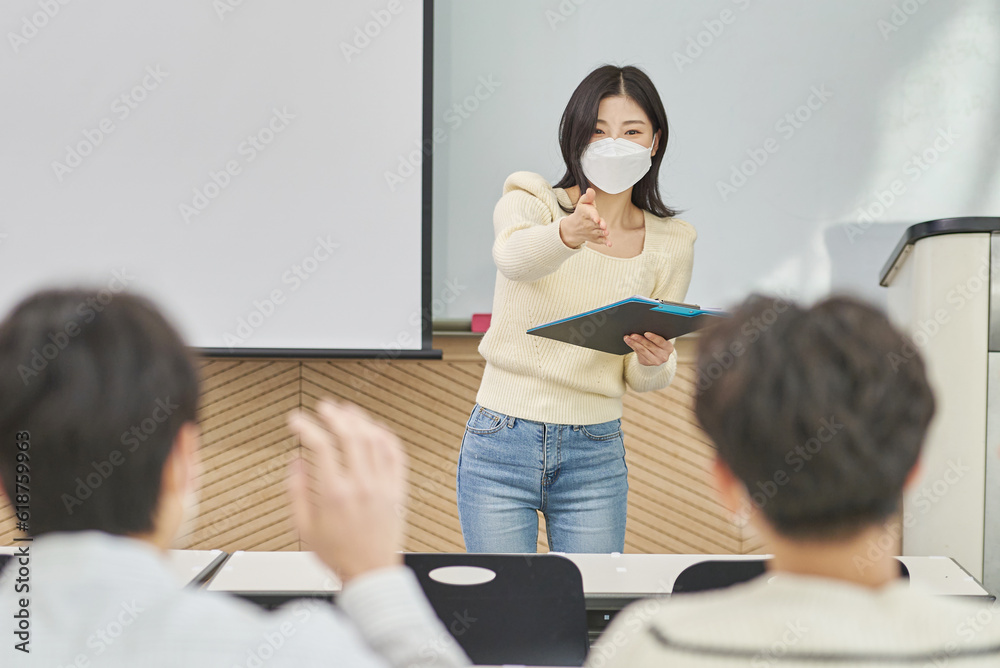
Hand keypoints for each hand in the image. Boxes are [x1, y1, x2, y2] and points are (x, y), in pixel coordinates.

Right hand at [286, 400, 406, 582]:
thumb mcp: (304, 527)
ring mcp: (382, 487)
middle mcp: (361, 486)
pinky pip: (396, 454)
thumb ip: (297, 491)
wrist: (370, 573)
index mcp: (334, 495)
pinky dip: (386, 436)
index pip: (320, 446)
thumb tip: (296, 460)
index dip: (306, 427)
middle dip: (334, 414)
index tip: (296, 420)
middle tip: (324, 407)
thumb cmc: (337, 554)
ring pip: (374, 440)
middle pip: (350, 435)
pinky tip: (375, 428)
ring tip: (347, 411)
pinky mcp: (398, 490)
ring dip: (360, 420)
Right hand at [560, 187, 610, 247]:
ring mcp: (591, 232)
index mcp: (585, 213)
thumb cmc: (582, 213)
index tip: (596, 219)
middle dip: (600, 225)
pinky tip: (609, 244)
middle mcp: (587, 224)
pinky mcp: (595, 238)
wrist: (573, 229)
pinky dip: (605, 243)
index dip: (594, 216)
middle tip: (603, 226)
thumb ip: (588, 197)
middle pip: (595, 224)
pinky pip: (600, 241)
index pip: (590, 214)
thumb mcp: (582, 203)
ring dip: (602, 233)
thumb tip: (590, 190)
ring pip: (598, 232)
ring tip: (606, 232)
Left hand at [624, 332, 674, 365]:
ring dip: (633, 343)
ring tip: (627, 338)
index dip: (653, 337)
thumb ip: (656, 335)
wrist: (658, 356)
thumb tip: (643, 327)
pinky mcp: (647, 363)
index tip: (646, 333)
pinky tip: (628, 342)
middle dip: (640, 340)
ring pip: (642, 350)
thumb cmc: (659, 343)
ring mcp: (655, 361)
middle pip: (650, 346)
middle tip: (633, 335)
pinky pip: (638, 353)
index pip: (661, 342)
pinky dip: (632, 346)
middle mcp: (663, 356)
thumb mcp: (662, 340)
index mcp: (668, 348)